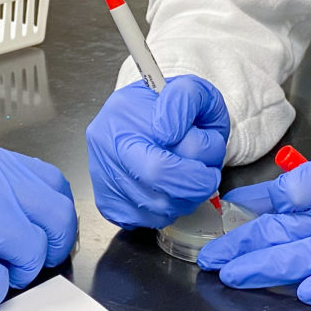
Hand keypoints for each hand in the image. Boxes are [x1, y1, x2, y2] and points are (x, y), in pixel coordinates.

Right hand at [85, 76, 229, 228]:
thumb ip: (187, 100)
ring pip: (156, 205)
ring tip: (187, 179)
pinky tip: (167, 191)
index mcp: (125, 109)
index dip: (201, 147)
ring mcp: (102, 174)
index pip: (169, 133)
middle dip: (196, 182)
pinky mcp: (107, 202)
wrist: (147, 121)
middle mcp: (106, 140)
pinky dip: (166, 211)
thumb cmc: (174, 111)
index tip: (207, 142)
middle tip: (208, 176)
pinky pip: (146, 220)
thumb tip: (169, 134)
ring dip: (185, 198)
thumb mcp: (192, 90)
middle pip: (157, 175)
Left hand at [197, 134, 310, 304]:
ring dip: (273, 266)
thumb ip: (299, 186)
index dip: (253, 209)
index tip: (223, 222)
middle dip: (249, 246)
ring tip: (237, 274)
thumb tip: (246, 201)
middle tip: (214, 259)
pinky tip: (306, 291)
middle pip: (296, 228)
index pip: (290, 192)